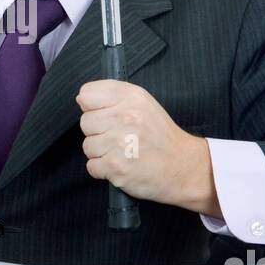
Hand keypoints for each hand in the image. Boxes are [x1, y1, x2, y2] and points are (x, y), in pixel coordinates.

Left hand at [76, 79, 220, 216]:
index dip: (93, 107)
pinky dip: (104, 170)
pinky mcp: (116, 167)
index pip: (87, 94)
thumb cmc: (160, 136)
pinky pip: (92, 166)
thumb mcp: (142, 104)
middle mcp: (124, 117)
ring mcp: (119, 143)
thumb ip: (112, 96)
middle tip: (120, 138)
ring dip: (101, 153)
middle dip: (98, 132)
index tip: (106, 115)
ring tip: (123, 152)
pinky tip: (122, 165)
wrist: (183, 167)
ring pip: (87, 146)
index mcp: (130, 97)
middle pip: (85, 122)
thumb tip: (81, 100)